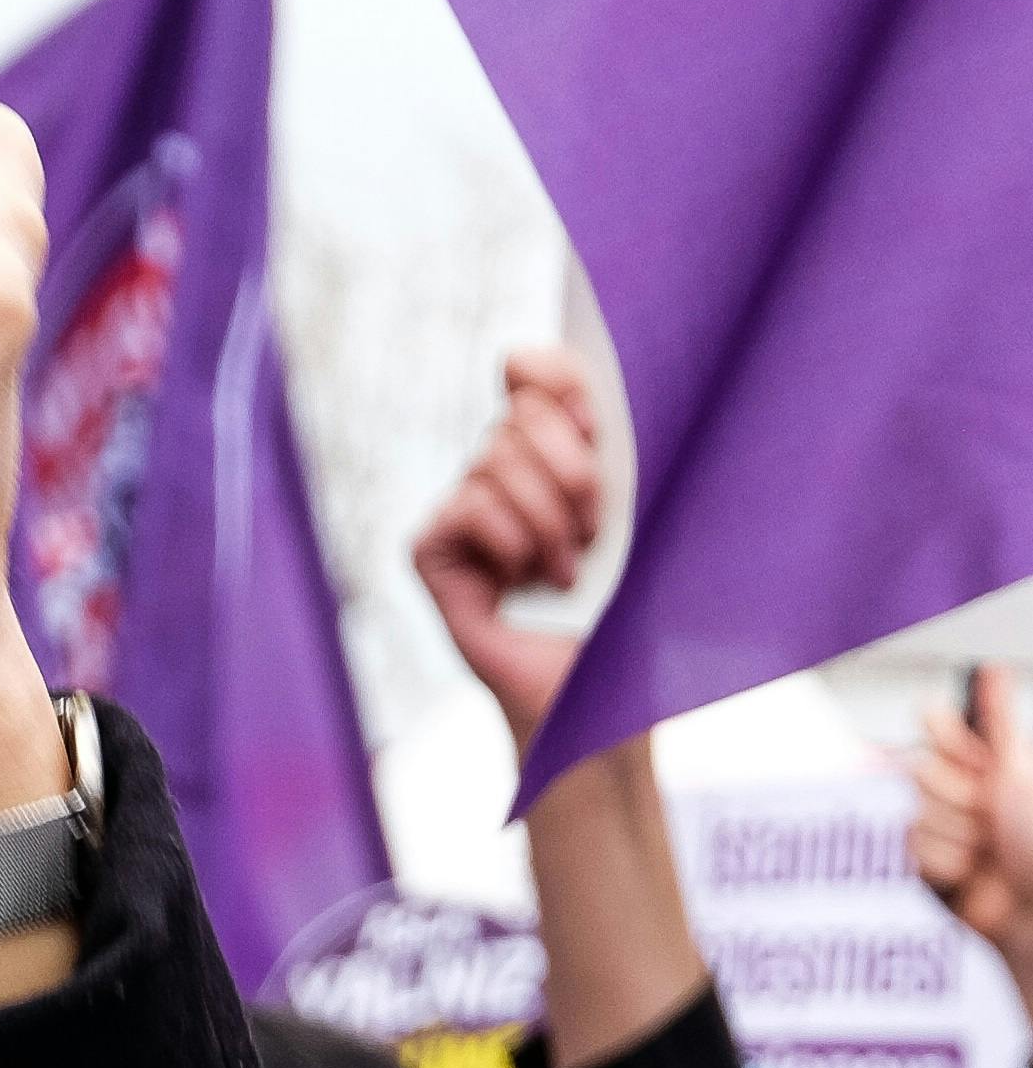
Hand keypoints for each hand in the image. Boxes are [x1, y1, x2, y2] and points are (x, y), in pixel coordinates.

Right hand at [413, 347, 600, 754]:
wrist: (597, 698)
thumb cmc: (629, 613)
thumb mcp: (637, 511)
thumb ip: (610, 442)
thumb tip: (576, 385)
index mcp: (552, 453)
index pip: (531, 369)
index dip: (556, 376)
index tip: (595, 420)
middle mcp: (499, 474)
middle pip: (519, 413)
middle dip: (571, 470)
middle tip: (597, 529)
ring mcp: (460, 511)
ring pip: (495, 460)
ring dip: (548, 519)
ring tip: (568, 570)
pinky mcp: (431, 549)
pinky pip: (470, 506)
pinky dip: (511, 541)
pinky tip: (528, 583)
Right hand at [913, 670, 1032, 1002]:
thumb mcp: (1019, 773)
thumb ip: (997, 723)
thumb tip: (989, 670)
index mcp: (981, 764)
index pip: (934, 730)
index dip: (949, 746)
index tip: (980, 768)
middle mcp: (957, 792)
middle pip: (917, 773)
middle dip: (957, 800)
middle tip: (991, 822)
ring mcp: (938, 828)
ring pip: (912, 814)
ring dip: (954, 838)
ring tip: (986, 855)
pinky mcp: (923, 865)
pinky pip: (907, 850)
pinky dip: (942, 864)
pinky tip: (969, 875)